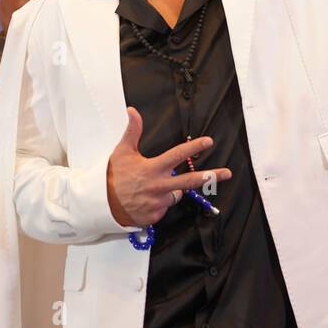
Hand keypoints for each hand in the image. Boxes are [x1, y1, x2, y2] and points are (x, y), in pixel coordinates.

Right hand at [106, 107, 231, 226]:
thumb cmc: (112, 175)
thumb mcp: (122, 151)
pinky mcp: (154, 216)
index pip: (177, 155)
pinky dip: (160, 203)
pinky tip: (147, 199)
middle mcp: (158, 186)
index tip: (208, 142)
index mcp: (153, 168)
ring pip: (176, 194)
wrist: (99, 203)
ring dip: (173, 190)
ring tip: (155, 187)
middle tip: (227, 173)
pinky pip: (164, 208)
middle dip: (211, 176)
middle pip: (190, 181)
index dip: (194, 148)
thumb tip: (133, 110)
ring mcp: (157, 203)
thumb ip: (132, 131)